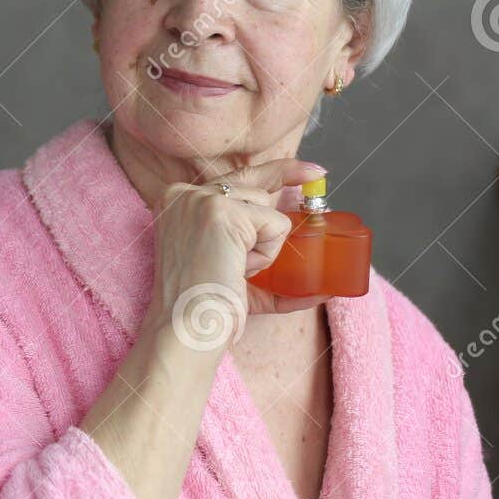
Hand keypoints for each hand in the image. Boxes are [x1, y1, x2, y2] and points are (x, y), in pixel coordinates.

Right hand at [144, 158, 330, 350]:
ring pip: (266, 209)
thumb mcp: (233, 274)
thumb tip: (320, 287)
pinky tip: (239, 269)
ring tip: (233, 271)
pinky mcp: (221, 212)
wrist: (187, 328)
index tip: (314, 169)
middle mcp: (184, 194)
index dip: (277, 171)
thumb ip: (263, 266)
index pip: (235, 178)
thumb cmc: (206, 308)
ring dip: (263, 248)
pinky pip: (274, 226)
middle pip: (255, 188)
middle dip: (273, 211)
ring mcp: (201, 200)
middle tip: (296, 200)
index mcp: (178, 204)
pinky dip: (266, 254)